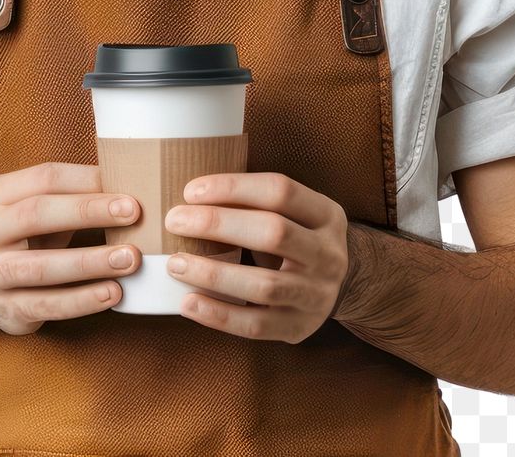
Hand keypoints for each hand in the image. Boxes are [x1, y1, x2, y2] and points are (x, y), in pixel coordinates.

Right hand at [0, 162, 141, 335]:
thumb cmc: (27, 233)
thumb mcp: (38, 206)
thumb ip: (73, 194)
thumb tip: (134, 184)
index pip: (43, 178)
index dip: (86, 180)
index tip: (125, 184)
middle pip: (36, 214)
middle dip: (87, 211)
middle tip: (133, 212)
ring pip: (41, 267)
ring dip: (89, 262)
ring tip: (130, 259)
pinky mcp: (6, 310)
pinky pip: (46, 306)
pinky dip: (82, 300)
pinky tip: (113, 293)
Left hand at [163, 172, 350, 343]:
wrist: (339, 285)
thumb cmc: (298, 238)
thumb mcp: (295, 213)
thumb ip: (256, 203)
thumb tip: (193, 196)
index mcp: (326, 215)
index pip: (280, 191)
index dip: (233, 187)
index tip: (191, 191)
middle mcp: (328, 255)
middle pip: (273, 233)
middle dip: (217, 224)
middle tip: (175, 220)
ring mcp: (317, 295)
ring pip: (264, 285)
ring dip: (213, 274)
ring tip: (175, 264)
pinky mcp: (299, 328)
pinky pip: (256, 326)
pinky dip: (219, 315)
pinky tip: (189, 303)